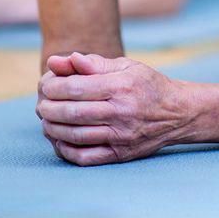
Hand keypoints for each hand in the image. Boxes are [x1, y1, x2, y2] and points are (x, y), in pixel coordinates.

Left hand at [36, 51, 189, 165]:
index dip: (53, 86)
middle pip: (72, 113)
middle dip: (49, 108)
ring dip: (53, 129)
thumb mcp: (126, 66)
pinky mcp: (121, 155)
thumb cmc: (147, 84)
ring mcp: (121, 136)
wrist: (177, 113)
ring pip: (76, 136)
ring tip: (46, 121)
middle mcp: (121, 112)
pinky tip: (58, 140)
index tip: (45, 85)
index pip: (76, 87)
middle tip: (41, 105)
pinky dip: (66, 150)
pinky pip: (86, 157)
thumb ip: (93, 63)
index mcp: (121, 86)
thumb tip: (61, 61)